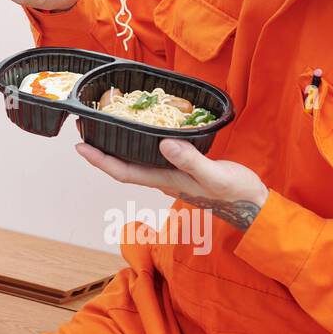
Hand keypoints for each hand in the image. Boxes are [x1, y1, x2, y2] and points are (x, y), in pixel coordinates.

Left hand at [75, 135, 269, 230]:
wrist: (252, 204)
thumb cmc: (235, 191)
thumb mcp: (214, 174)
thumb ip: (190, 160)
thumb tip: (164, 144)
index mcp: (165, 180)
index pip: (123, 172)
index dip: (100, 161)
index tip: (80, 147)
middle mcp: (163, 179)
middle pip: (123, 167)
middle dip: (101, 152)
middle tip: (84, 131)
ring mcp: (171, 175)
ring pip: (135, 162)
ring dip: (116, 149)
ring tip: (103, 129)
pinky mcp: (181, 169)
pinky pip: (151, 157)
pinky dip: (138, 145)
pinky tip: (139, 134)